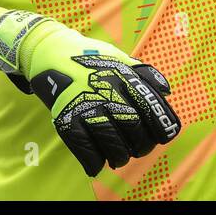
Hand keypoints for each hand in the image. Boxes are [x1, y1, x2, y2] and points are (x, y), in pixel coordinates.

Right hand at [0, 11, 181, 175]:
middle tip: (138, 148)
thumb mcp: (119, 57)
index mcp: (125, 77)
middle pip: (136, 130)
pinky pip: (85, 149)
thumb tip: (166, 91)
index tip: (162, 137)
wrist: (49, 50)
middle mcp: (108, 92)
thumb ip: (144, 73)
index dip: (163, 128)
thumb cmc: (88, 57)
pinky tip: (97, 164)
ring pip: (113, 144)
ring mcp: (87, 106)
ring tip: (118, 157)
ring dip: (119, 157)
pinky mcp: (66, 117)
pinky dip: (94, 162)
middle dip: (141, 146)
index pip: (153, 109)